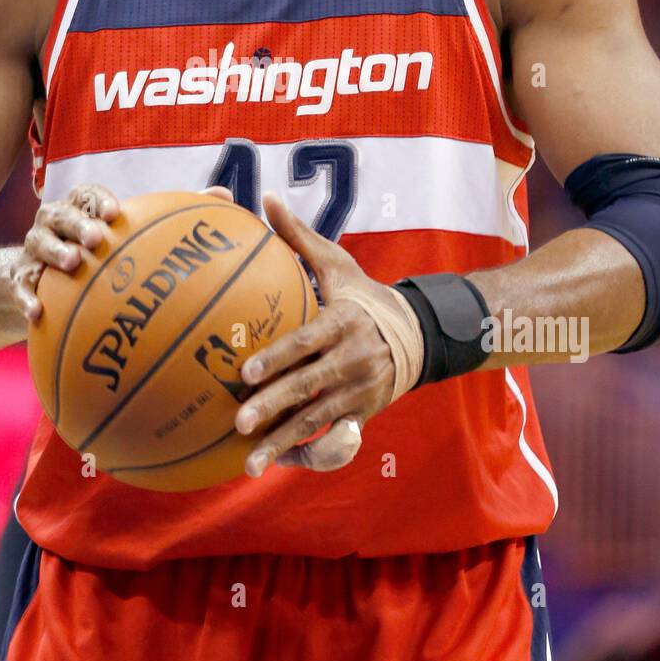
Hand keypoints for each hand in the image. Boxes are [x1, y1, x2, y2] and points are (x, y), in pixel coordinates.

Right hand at [9, 183, 231, 321]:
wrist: (44, 284)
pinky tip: (38, 313)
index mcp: (82, 209)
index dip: (100, 201)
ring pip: (36, 246)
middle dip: (76, 224)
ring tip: (72, 264)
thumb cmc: (101, 254)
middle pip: (59, 215)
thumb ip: (174, 217)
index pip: (88, 195)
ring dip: (54, 253)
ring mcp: (33, 251)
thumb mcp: (131, 235)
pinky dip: (27, 297)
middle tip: (96, 239)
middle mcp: (54, 224)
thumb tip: (226, 195)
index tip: (118, 213)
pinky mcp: (18, 280)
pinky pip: (19, 288)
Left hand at [234, 192, 418, 475]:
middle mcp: (353, 360)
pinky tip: (277, 463)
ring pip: (317, 422)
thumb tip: (264, 197)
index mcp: (343, 322)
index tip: (246, 372)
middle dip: (274, 407)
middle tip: (239, 422)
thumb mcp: (338, 264)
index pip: (308, 342)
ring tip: (250, 464)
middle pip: (309, 388)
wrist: (420, 334)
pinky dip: (307, 454)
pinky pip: (334, 440)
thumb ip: (298, 236)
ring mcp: (359, 393)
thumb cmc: (364, 295)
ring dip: (283, 443)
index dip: (279, 358)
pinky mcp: (363, 416)